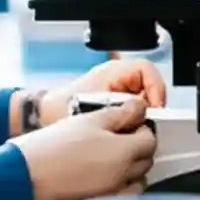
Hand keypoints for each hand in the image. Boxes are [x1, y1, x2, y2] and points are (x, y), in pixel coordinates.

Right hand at [13, 97, 156, 199]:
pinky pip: (122, 195)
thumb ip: (118, 113)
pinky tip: (101, 175)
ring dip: (130, 168)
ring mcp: (112, 195)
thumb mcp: (86, 120)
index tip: (129, 123)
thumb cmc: (50, 150)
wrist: (24, 177)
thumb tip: (138, 108)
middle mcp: (122, 178)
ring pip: (136, 181)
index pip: (150, 139)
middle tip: (117, 136)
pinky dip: (119, 186)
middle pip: (145, 160)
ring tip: (108, 157)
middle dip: (136, 146)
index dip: (141, 127)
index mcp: (123, 153)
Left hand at [39, 59, 166, 125]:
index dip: (156, 87)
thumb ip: (121, 109)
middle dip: (151, 104)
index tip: (155, 108)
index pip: (146, 69)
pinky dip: (134, 118)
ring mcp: (115, 89)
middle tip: (147, 122)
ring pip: (143, 98)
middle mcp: (115, 77)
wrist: (43, 116)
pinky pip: (133, 108)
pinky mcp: (113, 102)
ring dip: (143, 113)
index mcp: (112, 71)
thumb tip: (143, 114)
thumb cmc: (60, 108)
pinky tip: (126, 129)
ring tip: (135, 127)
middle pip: (148, 85)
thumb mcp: (94, 108)